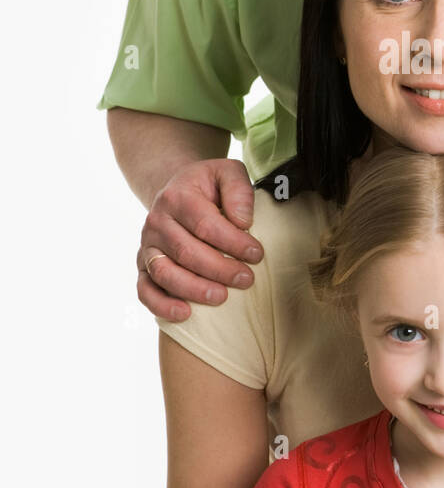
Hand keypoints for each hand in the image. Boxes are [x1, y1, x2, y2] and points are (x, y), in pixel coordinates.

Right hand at [136, 159, 262, 322]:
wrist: (177, 191)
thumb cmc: (209, 187)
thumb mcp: (228, 172)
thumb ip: (239, 189)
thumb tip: (243, 221)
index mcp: (178, 196)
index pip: (205, 224)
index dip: (232, 242)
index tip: (256, 254)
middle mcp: (157, 221)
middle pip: (186, 251)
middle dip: (219, 269)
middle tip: (246, 279)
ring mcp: (147, 245)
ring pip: (164, 273)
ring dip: (194, 289)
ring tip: (221, 297)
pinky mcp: (143, 265)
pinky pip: (145, 289)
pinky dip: (161, 305)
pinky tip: (185, 314)